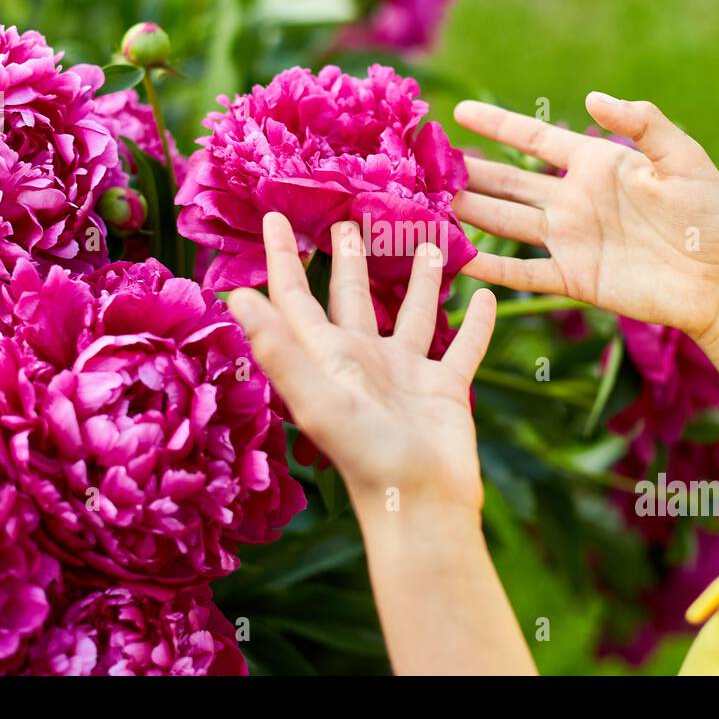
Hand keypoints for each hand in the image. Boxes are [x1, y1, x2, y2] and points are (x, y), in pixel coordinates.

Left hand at [226, 212, 497, 517]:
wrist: (421, 503)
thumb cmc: (365, 454)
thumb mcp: (315, 396)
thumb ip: (279, 348)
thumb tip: (234, 299)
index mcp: (326, 357)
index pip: (295, 297)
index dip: (282, 258)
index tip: (272, 215)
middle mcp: (362, 360)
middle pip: (350, 296)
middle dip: (348, 258)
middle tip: (348, 219)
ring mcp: (405, 373)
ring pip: (410, 312)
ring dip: (417, 279)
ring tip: (425, 240)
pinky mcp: (445, 388)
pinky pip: (461, 345)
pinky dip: (476, 322)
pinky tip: (483, 294)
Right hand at [452, 93, 718, 340]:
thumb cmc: (710, 215)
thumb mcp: (682, 158)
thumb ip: (642, 123)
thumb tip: (592, 99)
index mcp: (596, 164)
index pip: (533, 138)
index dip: (497, 125)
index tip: (458, 113)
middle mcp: (573, 200)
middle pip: (507, 180)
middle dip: (467, 171)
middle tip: (424, 164)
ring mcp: (570, 239)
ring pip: (505, 221)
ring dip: (469, 212)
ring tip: (428, 204)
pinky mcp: (575, 278)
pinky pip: (525, 271)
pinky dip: (492, 267)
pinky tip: (459, 259)